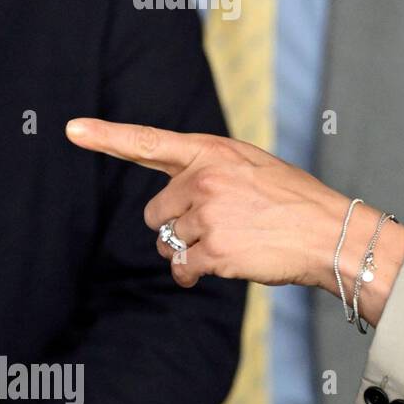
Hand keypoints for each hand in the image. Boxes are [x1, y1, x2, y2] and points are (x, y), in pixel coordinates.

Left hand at [64, 118, 352, 290]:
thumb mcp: (254, 167)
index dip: (107, 137)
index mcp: (214, 152)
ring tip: (232, 244)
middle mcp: (205, 179)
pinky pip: (182, 267)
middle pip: (157, 211)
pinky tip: (219, 267)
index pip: (150, 143)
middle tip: (219, 227)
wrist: (331, 234)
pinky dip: (193, 274)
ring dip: (191, 250)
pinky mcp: (214, 250)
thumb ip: (212, 170)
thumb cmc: (297, 202)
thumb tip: (172, 203)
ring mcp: (208, 215)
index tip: (72, 129)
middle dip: (178, 225)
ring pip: (169, 241)